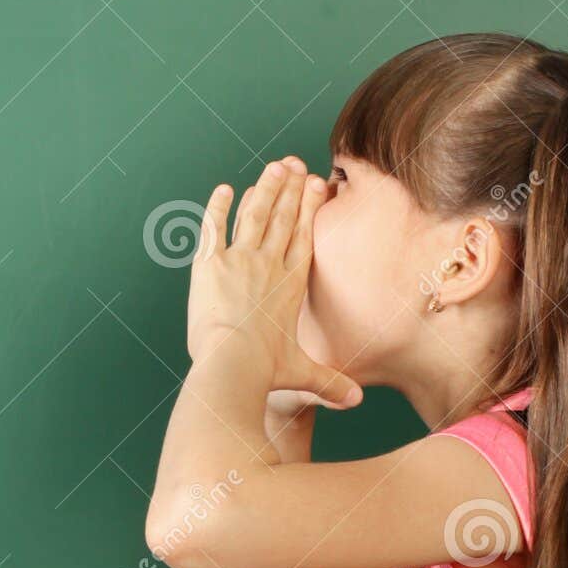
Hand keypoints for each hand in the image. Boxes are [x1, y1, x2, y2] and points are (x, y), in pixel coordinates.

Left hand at [187, 157, 362, 409]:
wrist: (232, 365)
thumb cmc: (266, 371)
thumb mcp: (302, 374)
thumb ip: (329, 383)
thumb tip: (356, 402)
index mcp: (292, 283)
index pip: (304, 236)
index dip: (310, 208)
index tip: (317, 185)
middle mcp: (269, 265)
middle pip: (283, 218)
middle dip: (290, 189)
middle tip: (295, 164)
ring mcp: (239, 261)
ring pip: (254, 215)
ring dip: (263, 189)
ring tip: (272, 168)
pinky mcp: (210, 264)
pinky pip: (214, 227)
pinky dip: (218, 207)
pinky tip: (222, 190)